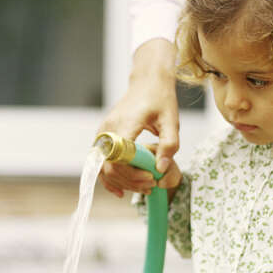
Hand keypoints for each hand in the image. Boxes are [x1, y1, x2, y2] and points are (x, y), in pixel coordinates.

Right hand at [97, 39, 179, 197]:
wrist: (147, 82)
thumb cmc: (160, 99)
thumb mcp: (172, 121)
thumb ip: (169, 145)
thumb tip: (160, 169)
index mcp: (125, 124)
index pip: (119, 158)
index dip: (133, 174)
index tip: (151, 178)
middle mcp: (108, 129)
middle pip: (109, 167)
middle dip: (129, 181)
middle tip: (151, 185)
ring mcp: (102, 133)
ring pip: (102, 168)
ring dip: (121, 182)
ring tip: (142, 187)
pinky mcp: (103, 137)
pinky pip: (100, 163)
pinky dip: (109, 178)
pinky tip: (121, 190)